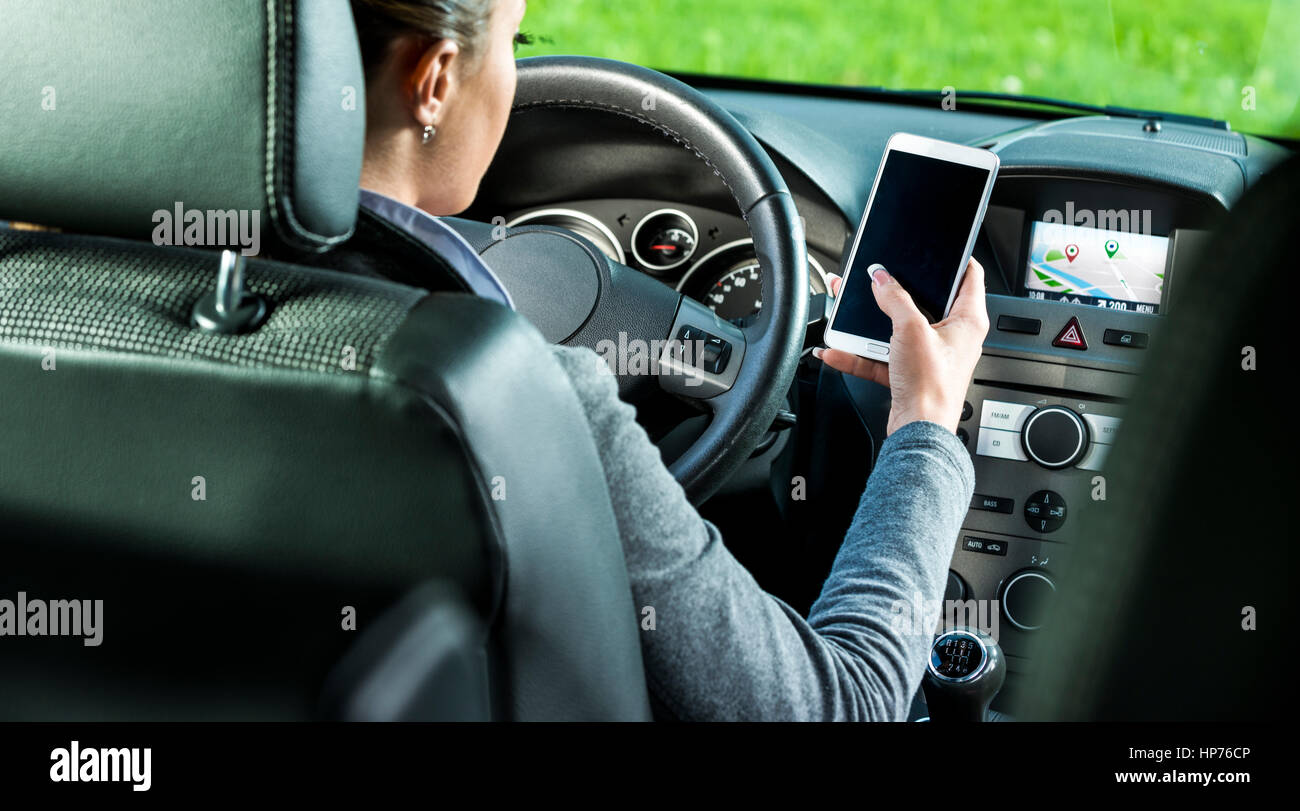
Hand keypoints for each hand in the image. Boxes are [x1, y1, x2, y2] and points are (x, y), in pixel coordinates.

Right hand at [814, 258, 988, 434]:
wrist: (918, 431)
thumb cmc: (932, 386)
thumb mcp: (910, 329)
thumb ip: (894, 298)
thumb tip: (882, 278)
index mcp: (968, 320)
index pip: (970, 276)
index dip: (955, 258)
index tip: (937, 248)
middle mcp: (952, 336)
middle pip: (924, 302)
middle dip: (895, 291)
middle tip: (878, 278)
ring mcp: (929, 355)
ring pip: (897, 329)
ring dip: (870, 323)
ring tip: (847, 312)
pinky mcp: (909, 373)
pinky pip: (881, 356)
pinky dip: (860, 352)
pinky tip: (838, 348)